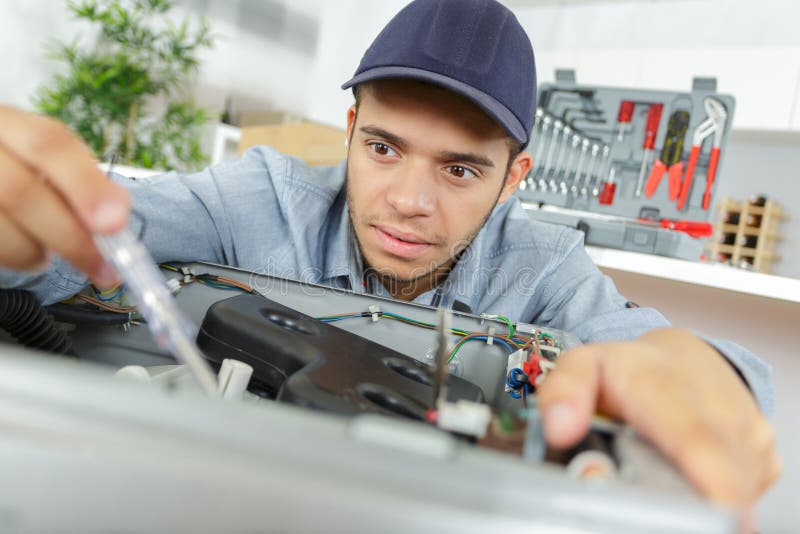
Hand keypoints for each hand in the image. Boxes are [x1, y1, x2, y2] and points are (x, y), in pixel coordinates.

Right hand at [0, 105, 129, 284]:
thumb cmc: (15, 168)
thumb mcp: (42, 159)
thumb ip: (80, 179)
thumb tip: (117, 214)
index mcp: (5, 121)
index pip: (48, 143)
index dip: (86, 185)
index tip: (116, 223)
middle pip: (19, 192)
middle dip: (70, 237)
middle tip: (104, 268)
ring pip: (0, 229)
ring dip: (35, 253)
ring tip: (48, 255)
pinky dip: (15, 258)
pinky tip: (26, 252)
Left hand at [536, 328, 780, 510]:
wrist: (683, 357)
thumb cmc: (631, 369)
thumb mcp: (583, 365)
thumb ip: (563, 392)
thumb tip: (560, 430)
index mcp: (666, 387)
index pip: (695, 438)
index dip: (710, 483)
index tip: (716, 514)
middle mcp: (719, 409)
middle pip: (718, 479)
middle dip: (691, 510)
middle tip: (656, 513)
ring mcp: (749, 435)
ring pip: (732, 493)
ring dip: (695, 500)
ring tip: (661, 478)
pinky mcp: (765, 458)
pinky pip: (745, 493)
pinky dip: (713, 496)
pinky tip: (689, 476)